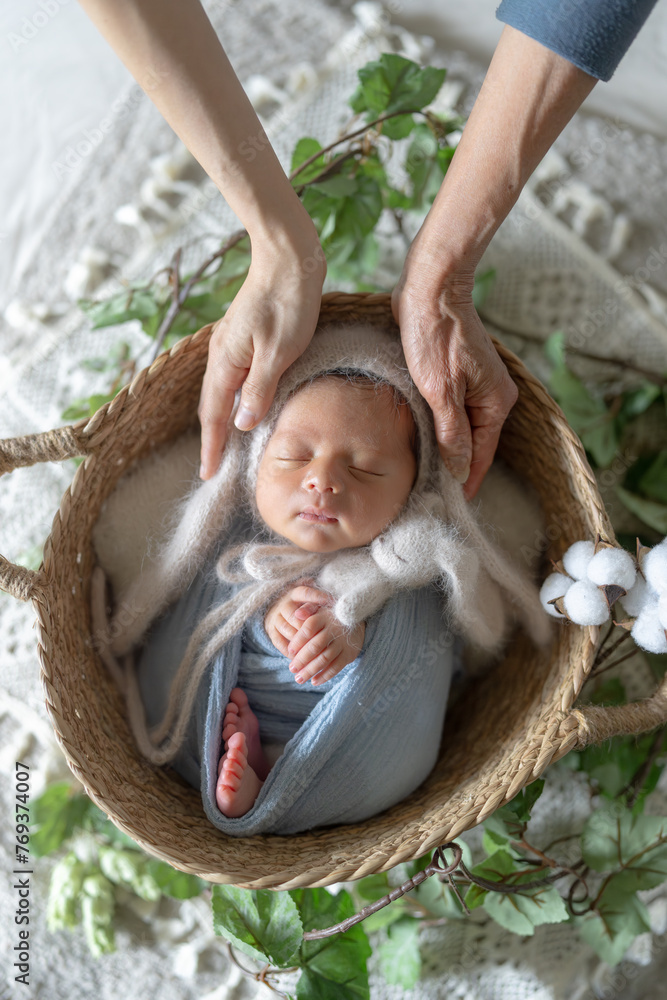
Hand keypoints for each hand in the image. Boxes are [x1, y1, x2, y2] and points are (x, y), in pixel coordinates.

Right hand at [198, 231, 325, 478]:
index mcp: (225, 361)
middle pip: (211, 405)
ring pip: (221, 390)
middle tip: (212, 468)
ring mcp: (230, 343)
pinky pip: (232, 377)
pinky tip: (242, 403)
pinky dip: (232, 398)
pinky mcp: (243, 336)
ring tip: (224, 444)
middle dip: (211, 437)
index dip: (212, 446)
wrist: (288, 256)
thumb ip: (259, 390)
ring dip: (220, 418)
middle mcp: (221, 354)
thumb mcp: (279, 352)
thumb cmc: (288, 302)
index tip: (207, 474)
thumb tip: (240, 424)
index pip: (214, 415)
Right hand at [264, 583, 331, 657]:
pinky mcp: (271, 631)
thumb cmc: (304, 606)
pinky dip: (289, 651)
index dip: (316, 597)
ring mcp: (276, 618)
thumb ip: (320, 600)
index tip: (329, 601)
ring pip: (286, 629)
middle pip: (293, 614)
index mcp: (295, 594)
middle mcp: (284, 604)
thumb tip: (333, 600)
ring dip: (299, 641)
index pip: (305, 592)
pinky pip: (279, 642)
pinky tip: (299, 657)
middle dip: (306, 626)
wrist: (280, 612)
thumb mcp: (311, 599)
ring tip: (313, 650)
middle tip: (320, 635)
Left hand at [287, 607, 365, 686]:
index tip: (289, 651)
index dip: (298, 640)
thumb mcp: (320, 607)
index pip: (309, 628)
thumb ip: (307, 609)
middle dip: (302, 659)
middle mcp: (335, 629)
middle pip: (316, 646)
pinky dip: (325, 676)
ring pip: (325, 658)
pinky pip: (336, 667)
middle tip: (292, 669)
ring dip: (310, 671)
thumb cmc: (330, 616)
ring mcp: (343, 642)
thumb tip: (296, 614)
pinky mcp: (349, 654)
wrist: (356, 620)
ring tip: (299, 679)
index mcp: (324, 617)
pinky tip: (314, 681)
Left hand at [391, 261, 517, 501]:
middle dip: (454, 466)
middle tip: (427, 491)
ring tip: (422, 471)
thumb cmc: (435, 334)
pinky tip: (422, 437)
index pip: (482, 456)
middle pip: (474, 444)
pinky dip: (440, 425)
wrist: (431, 287)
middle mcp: (494, 396)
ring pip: (462, 427)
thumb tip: (461, 471)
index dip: (465, 481)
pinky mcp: (460, 374)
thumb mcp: (441, 390)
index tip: (448, 502)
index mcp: (496, 402)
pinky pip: (453, 410)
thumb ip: (453, 434)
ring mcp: (477, 384)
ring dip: (445, 446)